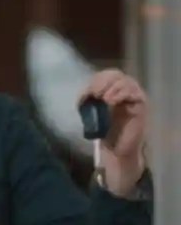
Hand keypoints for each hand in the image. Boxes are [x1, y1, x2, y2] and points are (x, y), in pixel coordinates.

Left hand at [83, 69, 148, 193]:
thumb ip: (88, 101)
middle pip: (117, 75)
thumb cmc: (104, 131)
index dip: (98, 79)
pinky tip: (112, 101)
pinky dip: (122, 94)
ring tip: (103, 99)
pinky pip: (135, 94)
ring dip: (112, 88)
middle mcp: (125, 91)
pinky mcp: (141, 106)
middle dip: (103, 82)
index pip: (108, 75)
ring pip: (126, 82)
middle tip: (95, 94)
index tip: (89, 91)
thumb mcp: (91, 113)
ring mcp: (134, 97)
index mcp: (113, 90)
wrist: (115, 149)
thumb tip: (84, 95)